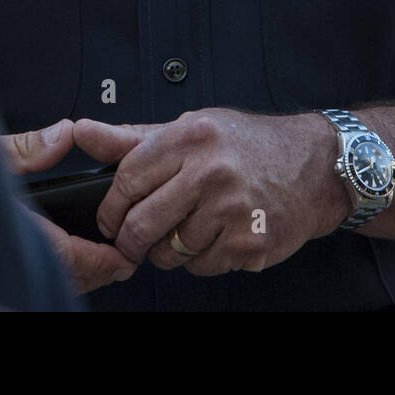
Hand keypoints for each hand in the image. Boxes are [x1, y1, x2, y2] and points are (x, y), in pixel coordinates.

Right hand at [0, 119, 136, 294]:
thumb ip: (26, 147)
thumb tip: (63, 134)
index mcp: (10, 226)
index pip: (65, 257)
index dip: (99, 262)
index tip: (120, 259)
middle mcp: (4, 251)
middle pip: (60, 278)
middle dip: (93, 273)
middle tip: (117, 265)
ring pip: (47, 281)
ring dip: (75, 276)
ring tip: (95, 265)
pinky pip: (29, 278)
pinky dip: (54, 273)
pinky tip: (59, 261)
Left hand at [73, 110, 348, 276]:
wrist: (313, 166)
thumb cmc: (244, 144)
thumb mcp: (188, 127)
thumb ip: (131, 138)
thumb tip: (80, 131)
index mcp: (188, 138)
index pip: (127, 180)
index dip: (110, 207)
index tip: (110, 218)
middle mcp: (210, 172)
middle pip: (143, 224)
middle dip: (129, 240)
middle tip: (132, 240)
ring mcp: (232, 210)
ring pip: (171, 251)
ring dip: (167, 250)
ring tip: (182, 230)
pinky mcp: (252, 243)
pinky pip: (202, 266)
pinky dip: (199, 260)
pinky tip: (212, 237)